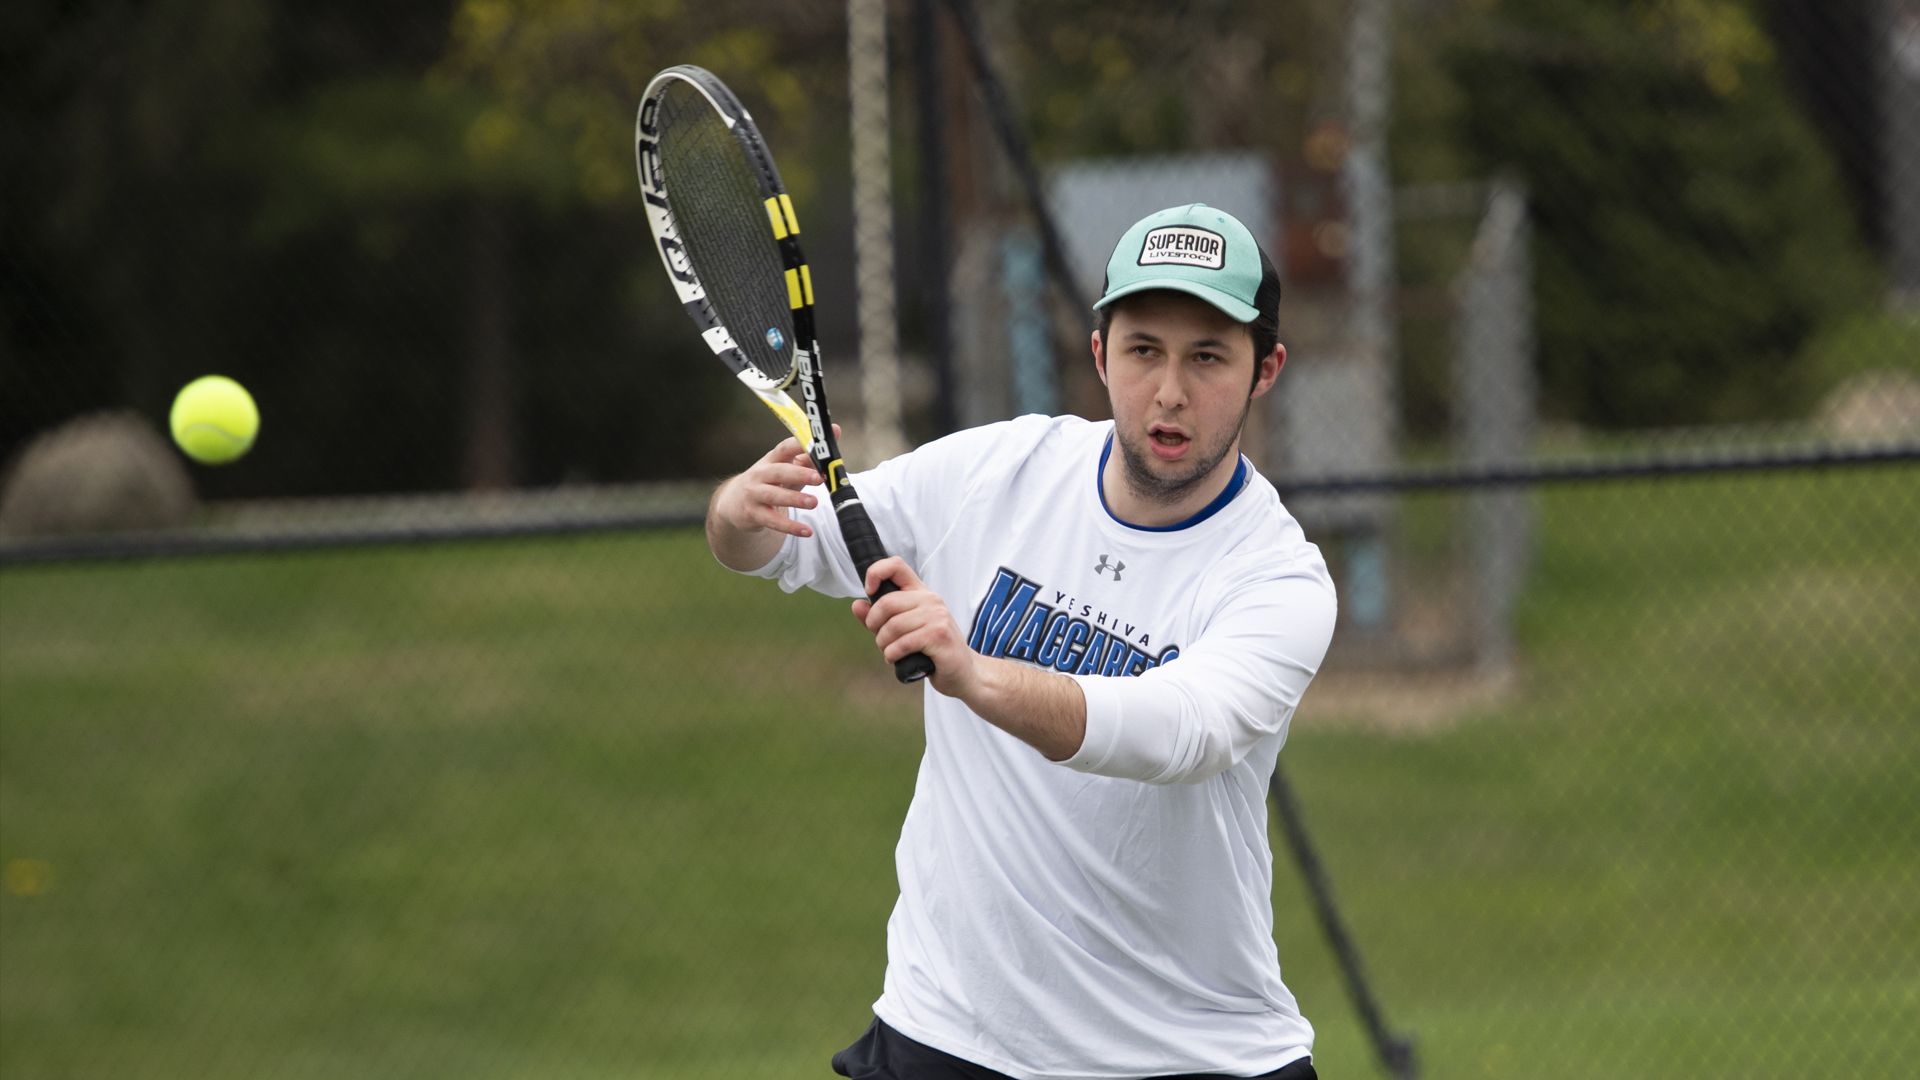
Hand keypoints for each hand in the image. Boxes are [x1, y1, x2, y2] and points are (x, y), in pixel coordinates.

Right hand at [706, 427, 839, 571]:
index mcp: (771, 460)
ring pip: (775, 496)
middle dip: (799, 474)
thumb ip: (809, 455)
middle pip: (779, 472)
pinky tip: (806, 531)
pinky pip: (772, 521)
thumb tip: (836, 431)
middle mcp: (760, 474)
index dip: (799, 445)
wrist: (733, 502)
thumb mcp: (784, 468)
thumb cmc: (767, 482)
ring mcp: (754, 494)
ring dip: (795, 500)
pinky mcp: (753, 514)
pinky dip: (790, 528)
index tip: (816, 445)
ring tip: (814, 503)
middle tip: (819, 478)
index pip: (784, 448)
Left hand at [852, 557, 979, 697]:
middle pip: (886, 603)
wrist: (963, 671)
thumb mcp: (902, 630)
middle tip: (880, 639)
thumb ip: (879, 617)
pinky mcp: (939, 636)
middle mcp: (930, 600)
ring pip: (892, 626)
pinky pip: (903, 643)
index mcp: (921, 592)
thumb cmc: (931, 649)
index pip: (897, 565)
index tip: (869, 591)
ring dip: (883, 645)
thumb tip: (857, 605)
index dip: (876, 572)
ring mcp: (937, 617)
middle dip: (874, 625)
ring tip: (890, 652)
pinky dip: (892, 655)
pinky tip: (897, 659)